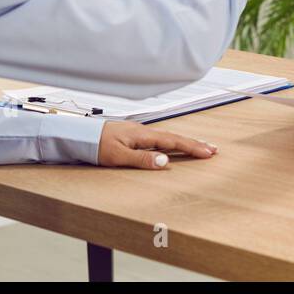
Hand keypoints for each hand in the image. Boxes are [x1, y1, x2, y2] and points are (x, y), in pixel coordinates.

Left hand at [96, 121, 218, 168]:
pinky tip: (175, 146)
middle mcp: (144, 132)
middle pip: (175, 137)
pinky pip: (160, 139)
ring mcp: (140, 133)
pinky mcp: (135, 136)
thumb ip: (142, 159)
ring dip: (185, 143)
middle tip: (213, 149)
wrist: (81, 136)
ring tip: (200, 147)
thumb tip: (165, 161)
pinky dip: (173, 142)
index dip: (192, 147)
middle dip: (195, 144)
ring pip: (168, 138)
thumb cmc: (97, 146)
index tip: (208, 152)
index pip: (173, 141)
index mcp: (143, 135)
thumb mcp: (118, 157)